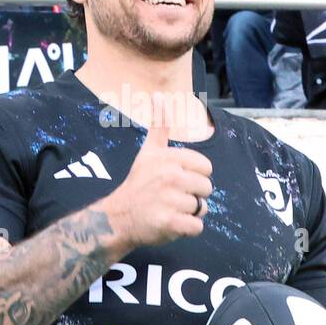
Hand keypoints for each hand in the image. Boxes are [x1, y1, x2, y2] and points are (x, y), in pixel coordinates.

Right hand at [98, 119, 212, 247]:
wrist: (118, 218)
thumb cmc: (139, 184)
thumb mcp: (148, 152)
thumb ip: (160, 125)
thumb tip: (160, 95)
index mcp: (169, 158)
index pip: (206, 167)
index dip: (194, 176)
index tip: (175, 180)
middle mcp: (170, 176)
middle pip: (207, 188)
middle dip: (193, 196)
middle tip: (171, 198)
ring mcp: (169, 200)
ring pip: (202, 208)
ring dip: (189, 214)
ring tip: (170, 210)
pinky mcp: (169, 222)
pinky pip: (197, 227)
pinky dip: (187, 229)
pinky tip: (171, 224)